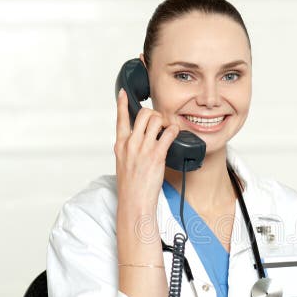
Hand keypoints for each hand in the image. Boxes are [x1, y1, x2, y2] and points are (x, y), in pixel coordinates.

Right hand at [114, 88, 180, 208]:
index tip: (124, 93)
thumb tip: (137, 140)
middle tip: (160, 123)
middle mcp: (130, 144)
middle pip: (143, 114)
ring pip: (156, 120)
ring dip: (166, 122)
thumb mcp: (123, 164)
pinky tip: (175, 135)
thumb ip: (128, 149)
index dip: (122, 103)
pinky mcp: (156, 155)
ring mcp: (143, 149)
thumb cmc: (130, 187)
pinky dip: (174, 131)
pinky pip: (168, 134)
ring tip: (168, 130)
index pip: (120, 118)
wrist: (134, 202)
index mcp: (120, 145)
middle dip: (155, 114)